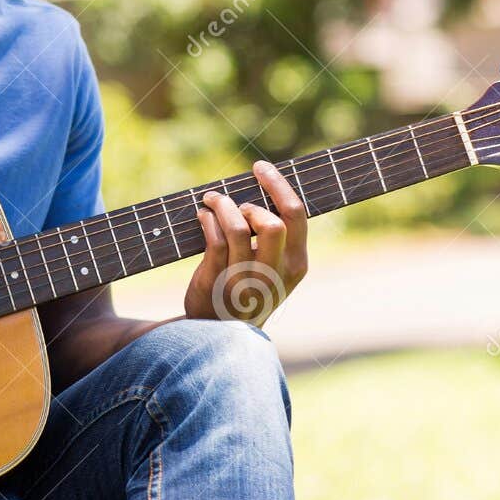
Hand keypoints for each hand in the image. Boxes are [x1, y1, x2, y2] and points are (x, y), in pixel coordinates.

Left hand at [183, 161, 307, 325]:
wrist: (222, 332)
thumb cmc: (250, 290)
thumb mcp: (276, 269)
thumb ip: (279, 239)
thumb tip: (266, 189)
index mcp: (296, 264)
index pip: (296, 215)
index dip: (278, 185)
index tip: (261, 167)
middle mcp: (275, 273)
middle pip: (272, 222)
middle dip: (251, 200)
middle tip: (235, 200)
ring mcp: (246, 279)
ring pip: (237, 227)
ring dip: (221, 205)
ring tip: (211, 200)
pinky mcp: (218, 281)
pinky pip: (214, 238)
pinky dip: (207, 219)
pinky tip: (203, 215)